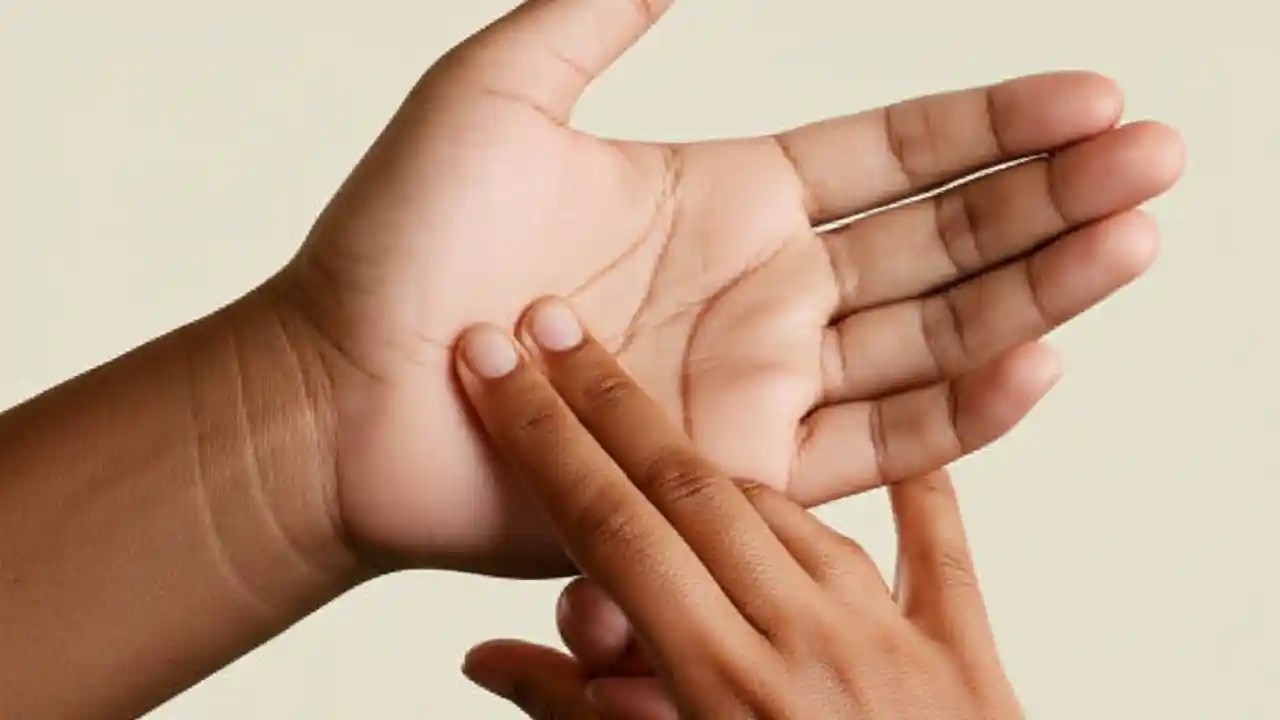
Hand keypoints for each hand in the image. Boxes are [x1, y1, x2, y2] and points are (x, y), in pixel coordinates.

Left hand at [269, 0, 1183, 574]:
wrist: (341, 394)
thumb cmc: (400, 249)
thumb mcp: (499, 92)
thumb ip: (594, 12)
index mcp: (729, 196)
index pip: (894, 153)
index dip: (993, 125)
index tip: (1090, 95)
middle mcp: (762, 289)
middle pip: (940, 241)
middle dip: (1053, 199)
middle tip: (1155, 160)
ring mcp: (758, 383)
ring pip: (932, 336)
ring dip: (1040, 291)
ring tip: (1136, 237)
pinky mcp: (739, 472)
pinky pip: (875, 443)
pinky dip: (963, 409)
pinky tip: (1039, 356)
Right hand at [456, 301, 1020, 718]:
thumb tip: (488, 659)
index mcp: (726, 693)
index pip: (612, 536)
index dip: (545, 444)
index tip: (494, 364)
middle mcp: (812, 647)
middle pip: (693, 489)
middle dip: (610, 403)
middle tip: (551, 326)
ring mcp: (899, 645)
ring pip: (791, 510)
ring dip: (717, 460)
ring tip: (656, 425)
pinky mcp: (972, 663)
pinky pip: (941, 549)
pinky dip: (921, 486)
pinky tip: (907, 437)